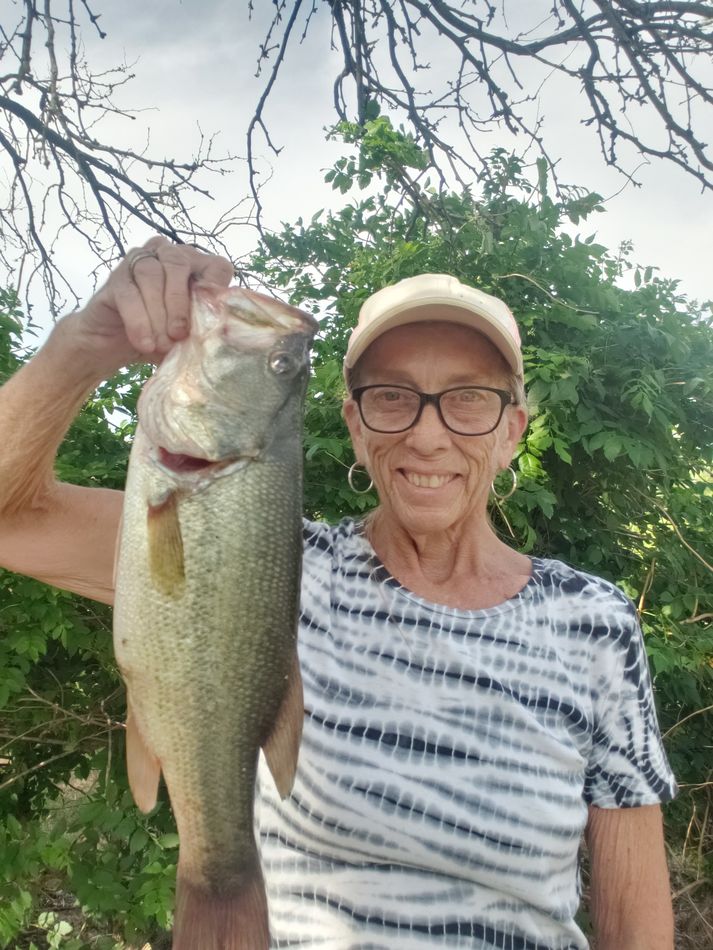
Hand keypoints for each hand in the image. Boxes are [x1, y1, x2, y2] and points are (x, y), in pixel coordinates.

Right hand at [59, 237, 234, 378]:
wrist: (112, 347)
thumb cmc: (158, 337)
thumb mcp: (186, 336)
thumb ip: (202, 327)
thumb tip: (218, 338)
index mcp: (193, 266)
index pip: (216, 265)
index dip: (215, 289)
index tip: (209, 319)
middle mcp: (166, 255)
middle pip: (178, 264)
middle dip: (180, 303)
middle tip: (179, 336)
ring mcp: (137, 262)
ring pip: (151, 275)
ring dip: (158, 313)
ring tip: (161, 344)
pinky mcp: (115, 279)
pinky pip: (128, 293)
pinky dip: (139, 320)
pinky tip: (145, 343)